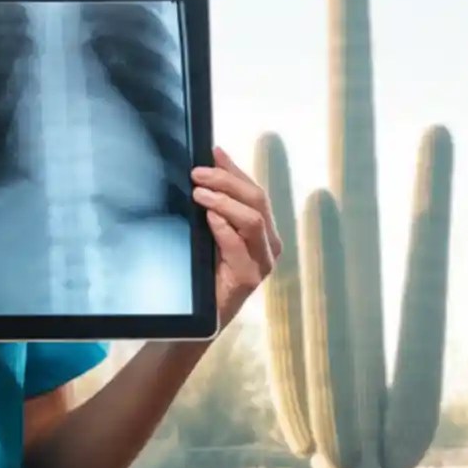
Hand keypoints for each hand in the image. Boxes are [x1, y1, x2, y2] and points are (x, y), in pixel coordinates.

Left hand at [191, 146, 281, 325]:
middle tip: (198, 173)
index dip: (234, 169)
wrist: (199, 316)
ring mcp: (263, 262)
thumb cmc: (206, 272)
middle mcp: (270, 243)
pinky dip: (224, 228)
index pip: (254, 190)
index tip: (212, 151)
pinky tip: (209, 218)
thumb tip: (204, 168)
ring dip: (224, 201)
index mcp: (264, 229)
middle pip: (257, 200)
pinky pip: (238, 246)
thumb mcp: (211, 233)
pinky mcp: (249, 278)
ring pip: (253, 219)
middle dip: (227, 181)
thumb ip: (214, 207)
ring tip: (199, 193)